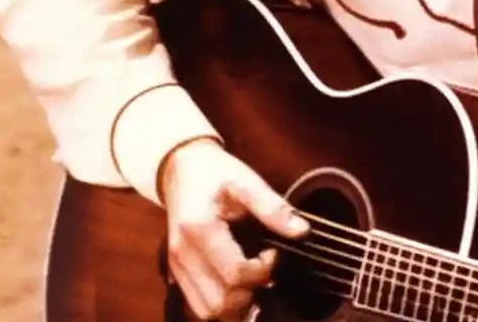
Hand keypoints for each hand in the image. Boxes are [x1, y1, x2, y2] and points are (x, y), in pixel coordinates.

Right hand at [160, 138, 309, 320]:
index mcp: (199, 229)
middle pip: (221, 302)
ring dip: (237, 305)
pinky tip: (239, 287)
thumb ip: (272, 207)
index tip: (274, 251)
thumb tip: (301, 231)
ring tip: (255, 281)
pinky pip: (199, 306)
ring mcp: (177, 266)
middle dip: (252, 292)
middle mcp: (182, 254)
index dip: (263, 269)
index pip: (236, 274)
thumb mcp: (246, 181)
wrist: (182, 169)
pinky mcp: (177, 273)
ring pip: (209, 311)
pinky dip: (223, 305)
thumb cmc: (216, 173)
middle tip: (266, 269)